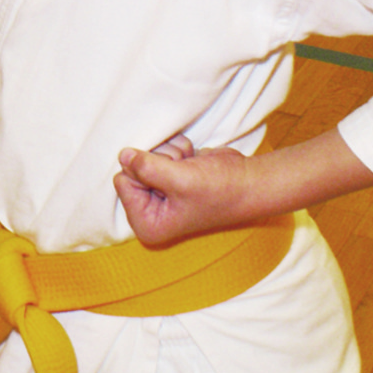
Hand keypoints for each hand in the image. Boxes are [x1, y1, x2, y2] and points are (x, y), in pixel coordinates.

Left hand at [112, 134, 253, 245]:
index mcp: (147, 223)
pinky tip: (193, 160)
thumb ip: (146, 167)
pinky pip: (159, 150)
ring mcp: (160, 192)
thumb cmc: (220, 190)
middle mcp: (150, 210)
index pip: (122, 182)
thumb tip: (122, 155)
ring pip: (145, 155)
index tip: (171, 179)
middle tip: (181, 169)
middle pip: (131, 168)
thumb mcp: (179, 180)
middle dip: (157, 161)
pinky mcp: (171, 174)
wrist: (250, 181)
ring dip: (169, 153)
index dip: (145, 172)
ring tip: (189, 165)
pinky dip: (177, 150)